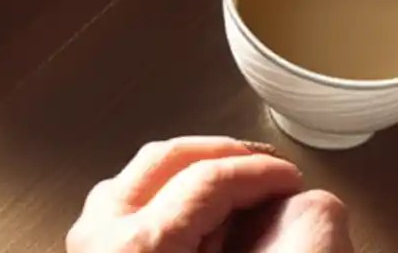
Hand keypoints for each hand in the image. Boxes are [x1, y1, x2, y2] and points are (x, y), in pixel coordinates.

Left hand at [65, 137, 352, 252]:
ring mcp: (89, 234)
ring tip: (237, 176)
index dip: (260, 172)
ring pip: (144, 169)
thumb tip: (308, 207)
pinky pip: (130, 195)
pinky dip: (168, 188)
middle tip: (267, 164)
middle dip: (225, 153)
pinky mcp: (89, 244)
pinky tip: (197, 204)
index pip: (209, 179)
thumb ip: (270, 237)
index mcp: (140, 243)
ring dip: (195, 165)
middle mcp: (104, 229)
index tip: (290, 177)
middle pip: (168, 158)